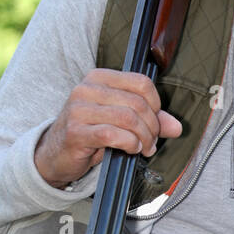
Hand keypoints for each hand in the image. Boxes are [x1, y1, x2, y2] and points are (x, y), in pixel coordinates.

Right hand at [33, 68, 182, 188]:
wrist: (55, 154)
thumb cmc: (90, 134)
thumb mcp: (120, 121)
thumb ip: (149, 120)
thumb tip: (177, 127)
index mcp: (99, 78)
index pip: (141, 83)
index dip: (156, 105)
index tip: (155, 122)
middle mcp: (87, 89)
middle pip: (138, 103)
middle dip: (152, 127)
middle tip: (151, 142)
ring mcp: (79, 109)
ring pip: (129, 118)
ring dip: (143, 138)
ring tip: (142, 148)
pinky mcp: (76, 132)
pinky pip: (114, 135)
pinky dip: (130, 144)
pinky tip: (130, 150)